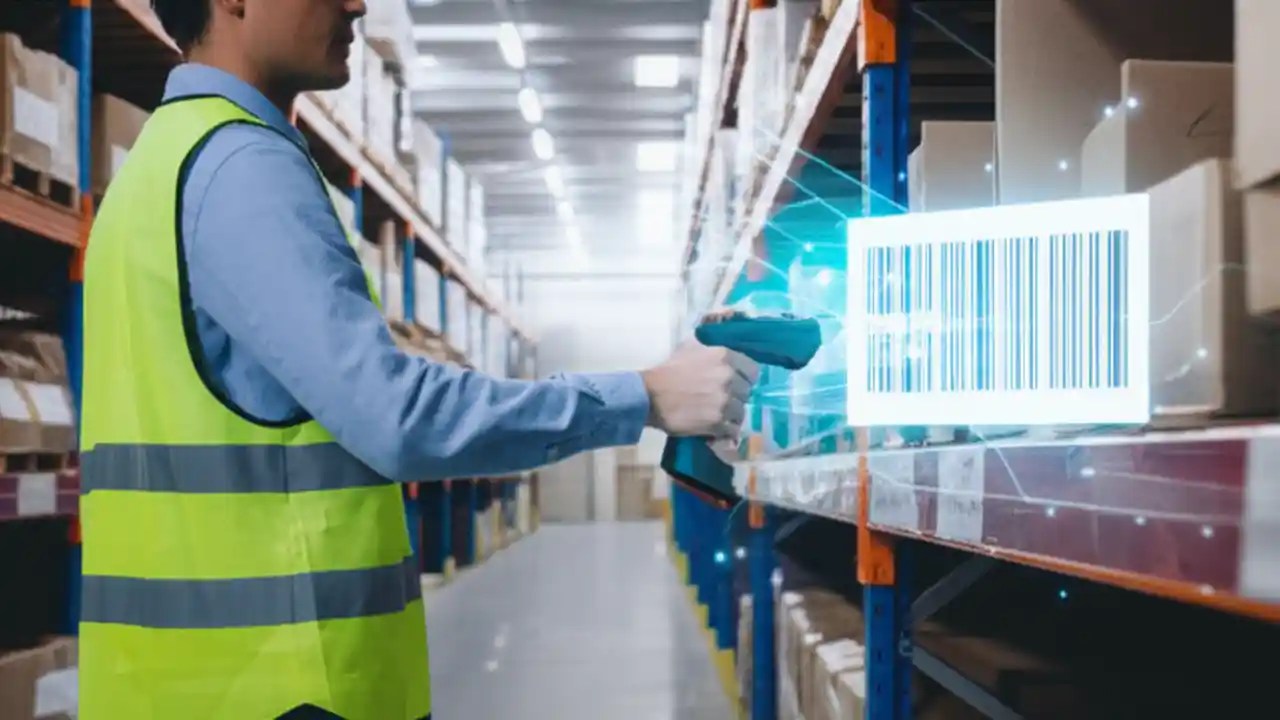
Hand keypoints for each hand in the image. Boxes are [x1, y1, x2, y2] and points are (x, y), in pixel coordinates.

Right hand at [641, 341, 759, 436]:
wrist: (650, 396)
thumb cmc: (667, 370)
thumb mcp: (688, 347)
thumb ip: (707, 345)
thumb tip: (713, 341)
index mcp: (725, 357)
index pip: (752, 370)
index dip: (744, 377)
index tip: (736, 382)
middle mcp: (729, 378)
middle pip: (747, 392)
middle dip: (737, 396)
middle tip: (724, 399)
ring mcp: (725, 402)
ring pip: (741, 411)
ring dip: (732, 414)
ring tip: (719, 415)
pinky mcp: (718, 422)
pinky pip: (732, 428)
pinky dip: (726, 430)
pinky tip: (717, 428)